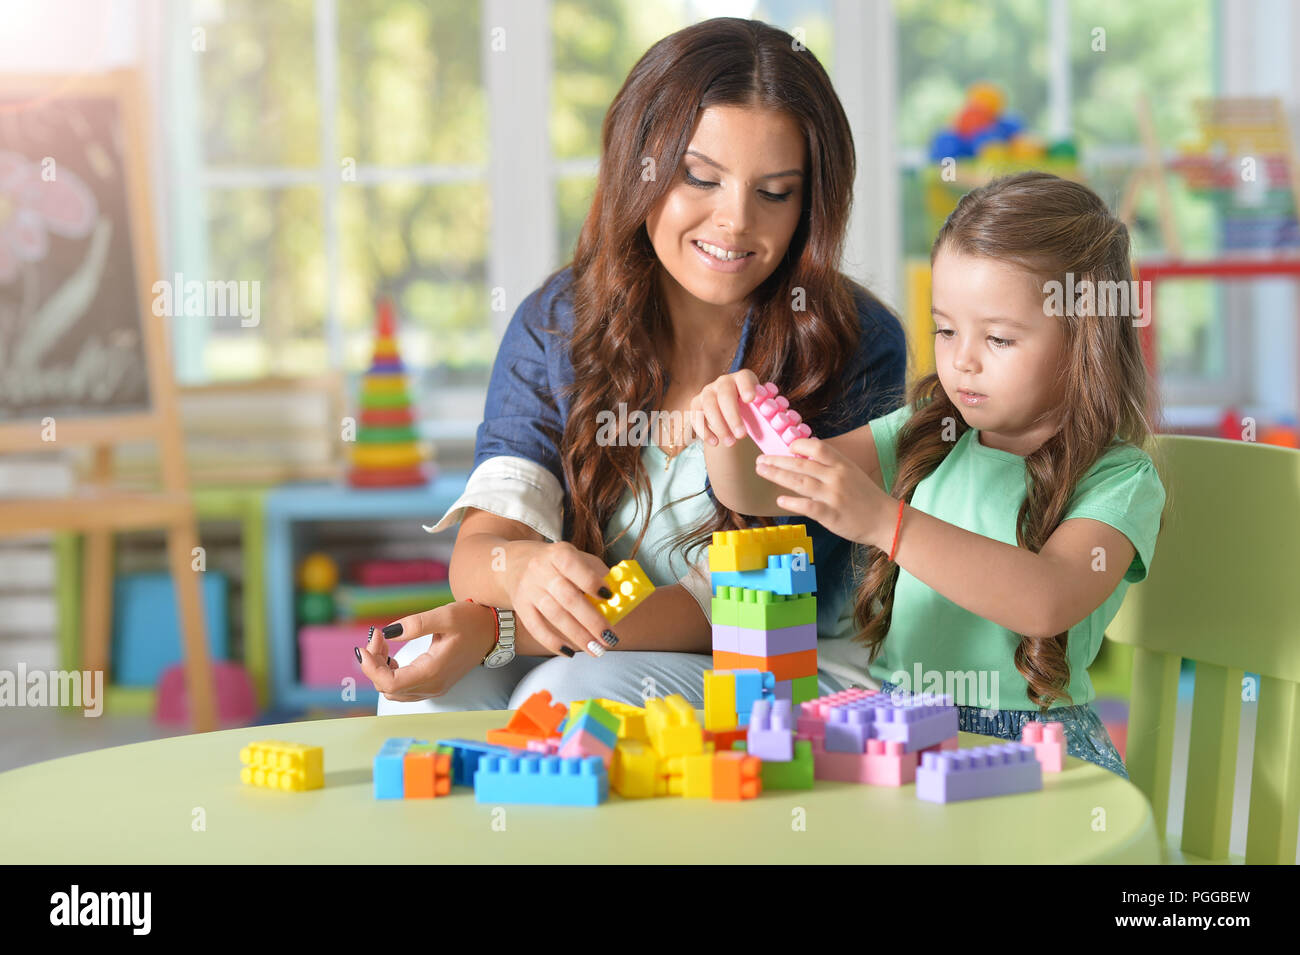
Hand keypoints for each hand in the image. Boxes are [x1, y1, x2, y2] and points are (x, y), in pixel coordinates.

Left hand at [356, 601, 496, 700]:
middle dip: (373, 663)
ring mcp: (432, 688)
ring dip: (380, 668)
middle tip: (376, 635)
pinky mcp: (432, 685)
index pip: (390, 683)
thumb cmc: (471, 622)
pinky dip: (389, 672)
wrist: (492, 632)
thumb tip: (388, 632)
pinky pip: (401, 688)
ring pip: (392, 690)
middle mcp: (432, 686)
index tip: (366, 644)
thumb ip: (415, 624)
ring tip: (383, 642)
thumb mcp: (444, 616)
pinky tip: (391, 654)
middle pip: (387, 688)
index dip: (371, 667)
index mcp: (433, 671)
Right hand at [504, 540, 619, 657]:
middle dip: (591, 620)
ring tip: (596, 649)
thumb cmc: (556, 563)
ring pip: (555, 616)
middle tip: (610, 637)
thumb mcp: (576, 557)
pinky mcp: (521, 607)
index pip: (574, 566)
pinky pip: (536, 628)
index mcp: (559, 554)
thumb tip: (620, 596)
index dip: (592, 582)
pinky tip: (570, 652)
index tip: (610, 596)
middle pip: (568, 598)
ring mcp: (529, 590)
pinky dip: (553, 643)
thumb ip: (597, 573)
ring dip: (578, 636)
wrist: (513, 563)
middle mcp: (541, 570)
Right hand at [689, 369, 761, 446]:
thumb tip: (777, 419)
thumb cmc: (750, 409)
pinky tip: (715, 443)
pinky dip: (704, 431)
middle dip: (733, 416)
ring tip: (731, 443)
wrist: (731, 412)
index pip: (744, 378)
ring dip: (719, 426)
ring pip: (709, 406)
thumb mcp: (759, 406)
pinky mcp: (696, 403)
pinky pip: (696, 416)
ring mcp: (708, 391)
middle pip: (725, 395)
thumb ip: (764, 409)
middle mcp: (723, 382)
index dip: (747, 387)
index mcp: (742, 378)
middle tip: (742, 435)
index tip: (750, 399)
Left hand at [755, 437, 892, 546]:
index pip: (817, 447)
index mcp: (842, 464)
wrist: (886, 520)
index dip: (798, 444)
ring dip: (778, 476)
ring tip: (762, 471)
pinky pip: (807, 506)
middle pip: (801, 463)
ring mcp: (833, 496)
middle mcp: (836, 477)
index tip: (785, 446)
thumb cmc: (866, 497)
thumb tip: (804, 457)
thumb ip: (831, 466)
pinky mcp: (831, 515)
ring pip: (800, 482)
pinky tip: (779, 500)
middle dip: (777, 460)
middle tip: (760, 460)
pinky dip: (792, 502)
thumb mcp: (852, 473)